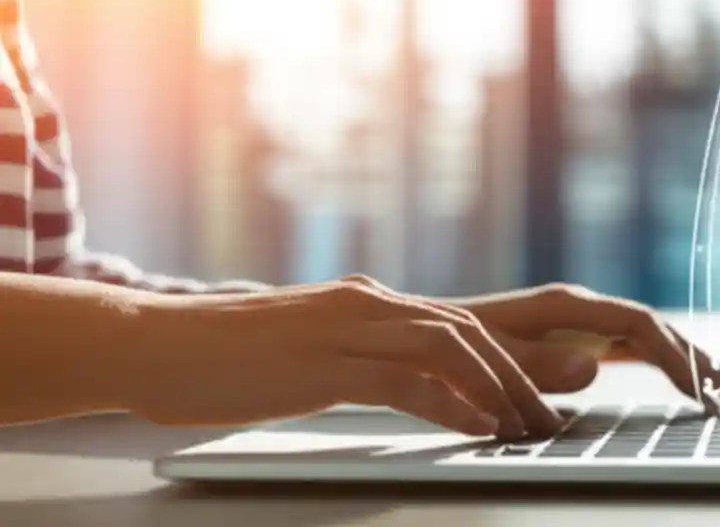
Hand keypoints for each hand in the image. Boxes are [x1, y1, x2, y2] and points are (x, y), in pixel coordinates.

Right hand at [125, 277, 563, 438]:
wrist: (156, 344)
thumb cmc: (227, 357)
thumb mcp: (309, 352)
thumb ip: (360, 357)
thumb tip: (407, 381)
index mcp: (367, 302)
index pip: (459, 322)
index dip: (510, 357)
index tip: (540, 394)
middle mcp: (367, 305)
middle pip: (469, 331)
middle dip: (521, 375)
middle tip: (551, 418)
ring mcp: (345, 331)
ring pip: (448, 348)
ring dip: (497, 389)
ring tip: (524, 428)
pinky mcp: (322, 364)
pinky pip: (403, 382)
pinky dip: (449, 405)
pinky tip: (474, 429)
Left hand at [451, 283, 719, 412]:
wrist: (416, 330)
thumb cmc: (446, 346)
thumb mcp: (485, 356)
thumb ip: (534, 364)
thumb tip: (591, 368)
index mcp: (566, 306)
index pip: (641, 327)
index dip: (678, 358)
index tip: (706, 392)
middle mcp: (582, 310)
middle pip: (660, 332)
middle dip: (707, 365)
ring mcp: (584, 325)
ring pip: (656, 342)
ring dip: (700, 366)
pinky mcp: (579, 341)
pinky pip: (639, 353)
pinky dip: (673, 368)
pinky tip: (695, 385)